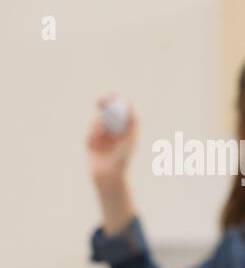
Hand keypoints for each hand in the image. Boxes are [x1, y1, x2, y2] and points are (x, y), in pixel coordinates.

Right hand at [86, 95, 137, 234]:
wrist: (107, 173)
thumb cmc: (122, 157)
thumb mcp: (129, 138)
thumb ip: (131, 121)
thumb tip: (129, 104)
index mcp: (125, 129)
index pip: (122, 110)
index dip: (117, 101)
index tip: (114, 94)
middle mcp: (113, 129)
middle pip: (108, 111)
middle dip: (103, 104)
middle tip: (101, 99)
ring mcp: (101, 134)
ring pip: (98, 120)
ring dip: (99, 124)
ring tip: (102, 135)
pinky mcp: (91, 139)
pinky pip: (91, 129)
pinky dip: (93, 132)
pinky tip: (95, 142)